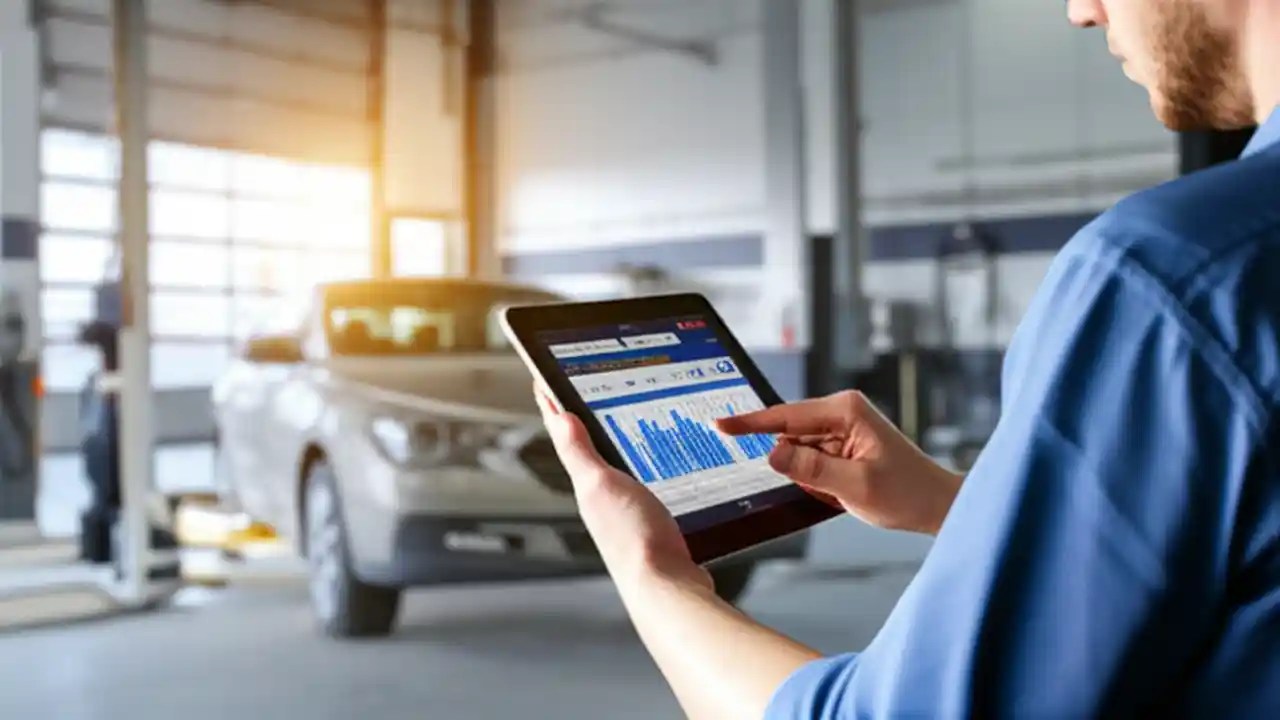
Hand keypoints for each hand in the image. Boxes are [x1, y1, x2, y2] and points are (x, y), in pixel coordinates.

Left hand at [534, 386, 711, 592]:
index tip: (542, 381)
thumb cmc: (637, 540)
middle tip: (572, 395)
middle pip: (585, 452)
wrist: (667, 587)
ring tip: (609, 422)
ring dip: (607, 446)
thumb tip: (559, 415)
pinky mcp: (649, 525)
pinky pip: (637, 486)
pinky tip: (650, 466)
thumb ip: (580, 453)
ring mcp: (624, 513)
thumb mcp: (602, 485)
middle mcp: (601, 500)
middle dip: (579, 423)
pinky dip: (636, 468)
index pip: (564, 436)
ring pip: (610, 469)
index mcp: (588, 486)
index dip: (553, 406)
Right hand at [717, 390, 961, 534]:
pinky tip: (845, 491)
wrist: (937, 505)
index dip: (750, 424)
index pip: (785, 417)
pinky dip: (819, 482)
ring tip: (847, 491)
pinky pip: (812, 463)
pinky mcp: (842, 445)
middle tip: (828, 487)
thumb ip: (810, 470)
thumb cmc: (908, 493)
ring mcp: (842, 428)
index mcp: (845, 411)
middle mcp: (842, 412)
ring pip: (799, 453)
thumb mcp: (855, 486)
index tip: (721, 425)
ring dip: (811, 478)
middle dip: (797, 466)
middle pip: (790, 436)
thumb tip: (772, 455)